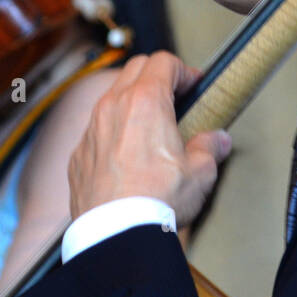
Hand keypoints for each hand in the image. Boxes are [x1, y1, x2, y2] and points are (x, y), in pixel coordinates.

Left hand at [68, 52, 231, 225]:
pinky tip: (127, 155)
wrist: (116, 234)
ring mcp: (91, 130)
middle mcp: (112, 107)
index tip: (193, 85)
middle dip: (156, 76)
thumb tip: (218, 141)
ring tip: (151, 126)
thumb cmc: (157, 200)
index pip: (163, 62)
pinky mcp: (78, 154)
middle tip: (175, 96)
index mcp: (145, 101)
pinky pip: (96, 130)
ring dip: (131, 102)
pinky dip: (112, 131)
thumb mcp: (199, 173)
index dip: (183, 70)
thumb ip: (209, 149)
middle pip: (134, 70)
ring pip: (111, 98)